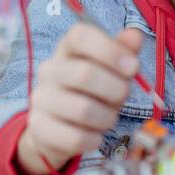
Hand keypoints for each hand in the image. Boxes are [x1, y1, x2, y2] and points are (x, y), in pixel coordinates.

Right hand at [17, 24, 143, 174]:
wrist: (58, 128)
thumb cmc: (91, 93)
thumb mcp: (110, 71)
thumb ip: (123, 53)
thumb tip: (135, 35)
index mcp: (67, 49)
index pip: (80, 36)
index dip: (110, 50)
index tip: (132, 67)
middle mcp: (50, 70)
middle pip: (84, 74)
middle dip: (116, 89)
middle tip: (123, 97)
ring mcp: (41, 99)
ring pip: (83, 109)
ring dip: (107, 117)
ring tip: (109, 118)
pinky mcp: (39, 127)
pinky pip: (75, 136)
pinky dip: (94, 138)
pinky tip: (96, 135)